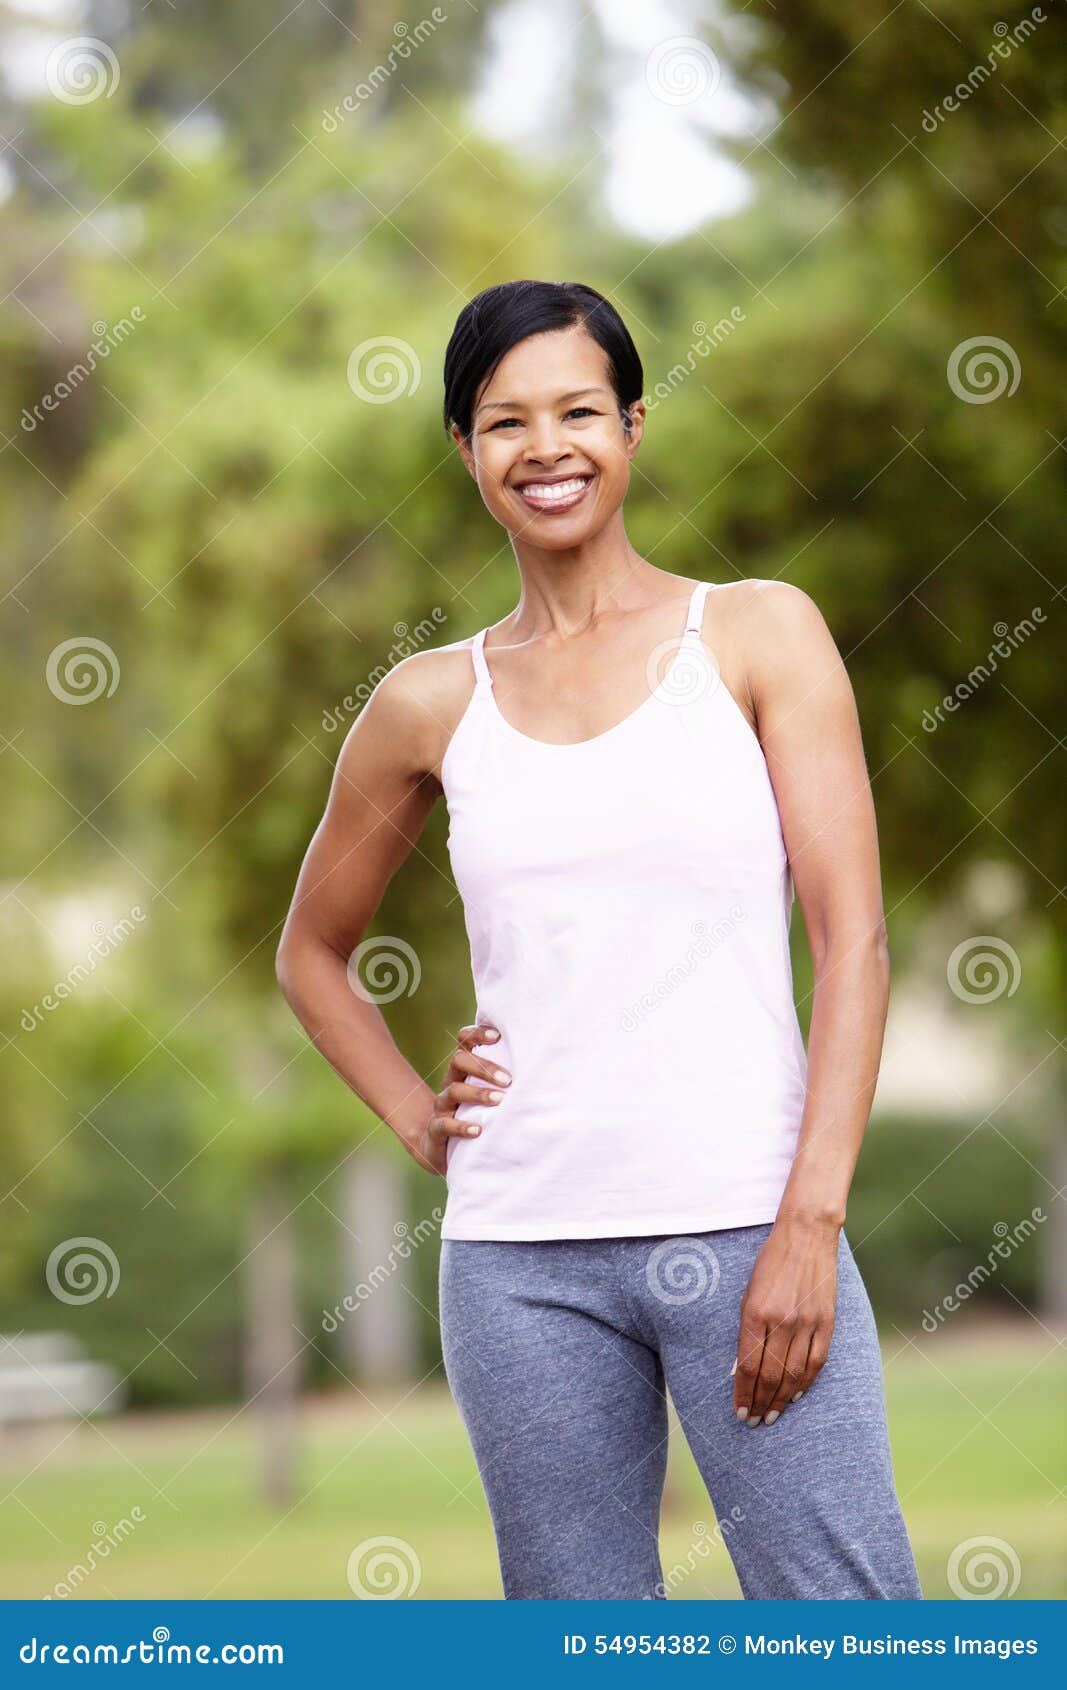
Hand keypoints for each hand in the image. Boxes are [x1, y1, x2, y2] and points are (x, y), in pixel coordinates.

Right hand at [406, 1023, 509, 1175]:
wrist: (444, 1148)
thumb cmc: (476, 1114)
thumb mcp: (490, 1094)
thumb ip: (507, 1080)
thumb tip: (546, 1071)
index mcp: (464, 1069)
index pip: (464, 1041)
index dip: (477, 1034)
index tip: (498, 1036)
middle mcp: (451, 1082)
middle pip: (459, 1061)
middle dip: (484, 1067)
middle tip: (509, 1080)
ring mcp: (442, 1106)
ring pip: (454, 1091)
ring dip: (479, 1094)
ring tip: (500, 1100)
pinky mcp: (436, 1130)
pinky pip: (444, 1125)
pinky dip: (461, 1127)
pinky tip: (478, 1130)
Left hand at [732, 1214, 839, 1427]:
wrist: (805, 1234)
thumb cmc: (770, 1262)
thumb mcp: (748, 1292)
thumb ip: (746, 1330)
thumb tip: (740, 1369)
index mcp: (755, 1312)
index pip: (747, 1365)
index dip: (742, 1393)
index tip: (738, 1411)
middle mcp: (781, 1320)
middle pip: (770, 1375)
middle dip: (759, 1403)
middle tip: (753, 1422)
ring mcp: (806, 1322)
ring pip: (794, 1374)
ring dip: (781, 1400)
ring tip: (772, 1416)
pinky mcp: (827, 1321)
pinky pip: (816, 1361)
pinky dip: (806, 1382)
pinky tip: (797, 1396)